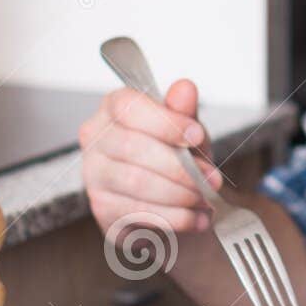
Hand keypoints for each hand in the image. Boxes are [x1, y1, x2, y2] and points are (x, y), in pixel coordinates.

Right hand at [78, 78, 223, 237]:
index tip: (196, 136)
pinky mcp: (102, 208)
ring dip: (179, 194)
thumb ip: (184, 112)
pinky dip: (174, 217)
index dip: (165, 122)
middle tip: (211, 179)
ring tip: (205, 200)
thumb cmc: (173, 157)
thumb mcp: (185, 132)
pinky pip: (137, 212)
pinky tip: (195, 218)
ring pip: (136, 182)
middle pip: (132, 146)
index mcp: (114, 108)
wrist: (168, 203)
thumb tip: (185, 88)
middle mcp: (96, 138)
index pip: (129, 106)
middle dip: (180, 166)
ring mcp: (94, 175)